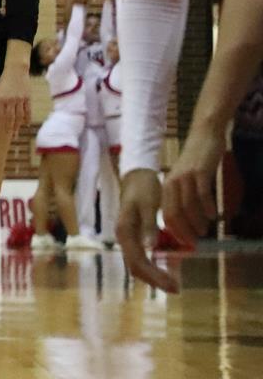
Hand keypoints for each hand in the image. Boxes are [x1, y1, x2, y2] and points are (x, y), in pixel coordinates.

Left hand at [0, 66, 29, 130]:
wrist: (16, 70)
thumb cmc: (4, 81)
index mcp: (0, 99)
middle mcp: (10, 100)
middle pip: (9, 117)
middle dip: (8, 128)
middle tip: (9, 137)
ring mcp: (20, 99)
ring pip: (18, 116)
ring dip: (17, 126)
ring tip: (16, 133)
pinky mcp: (28, 97)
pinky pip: (28, 110)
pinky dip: (27, 118)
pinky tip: (26, 124)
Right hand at [117, 168, 176, 292]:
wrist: (137, 177)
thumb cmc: (143, 188)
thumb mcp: (147, 204)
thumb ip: (148, 225)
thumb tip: (150, 247)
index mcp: (125, 231)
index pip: (137, 261)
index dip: (154, 275)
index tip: (172, 285)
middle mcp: (125, 239)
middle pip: (136, 267)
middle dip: (155, 279)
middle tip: (176, 289)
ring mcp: (130, 239)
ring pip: (139, 264)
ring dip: (156, 275)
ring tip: (175, 283)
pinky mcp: (137, 237)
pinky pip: (145, 256)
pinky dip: (158, 264)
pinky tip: (172, 268)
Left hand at [163, 129, 225, 245]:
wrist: (204, 136)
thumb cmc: (195, 161)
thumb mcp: (184, 179)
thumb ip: (183, 196)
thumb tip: (186, 220)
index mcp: (167, 186)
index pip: (166, 214)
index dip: (175, 230)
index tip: (184, 242)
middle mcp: (172, 183)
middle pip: (174, 213)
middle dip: (183, 230)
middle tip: (194, 242)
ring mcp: (185, 177)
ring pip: (187, 206)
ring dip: (196, 222)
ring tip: (204, 231)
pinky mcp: (199, 172)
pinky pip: (202, 194)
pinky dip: (207, 207)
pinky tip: (213, 215)